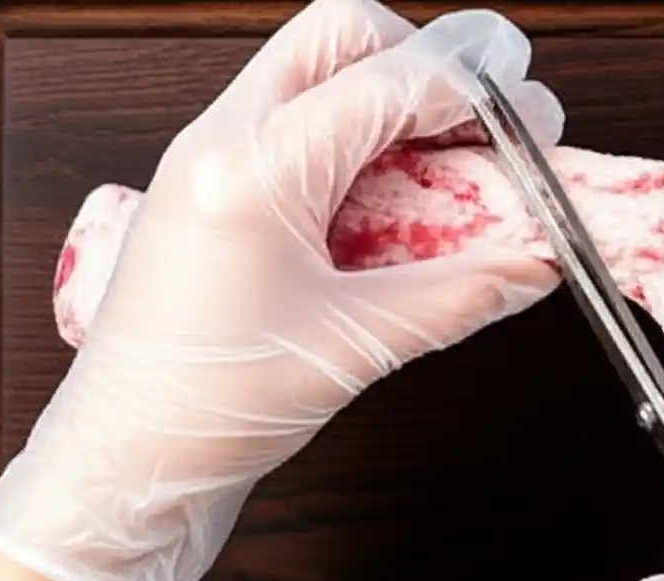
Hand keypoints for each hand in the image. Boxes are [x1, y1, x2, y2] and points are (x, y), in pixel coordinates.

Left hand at [0, 0, 563, 580]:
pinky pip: (294, 118)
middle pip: (336, 32)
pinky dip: (358, 132)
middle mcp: (219, 141)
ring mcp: (207, 154)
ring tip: (451, 154)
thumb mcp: (355, 346)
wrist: (126, 456)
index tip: (526, 119)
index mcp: (249, 172)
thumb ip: (461, 295)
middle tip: (483, 115)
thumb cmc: (210, 406)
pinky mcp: (210, 182)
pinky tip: (397, 189)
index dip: (471, 89)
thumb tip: (536, 262)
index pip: (384, 82)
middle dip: (424, 58)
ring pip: (313, 65)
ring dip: (391, 92)